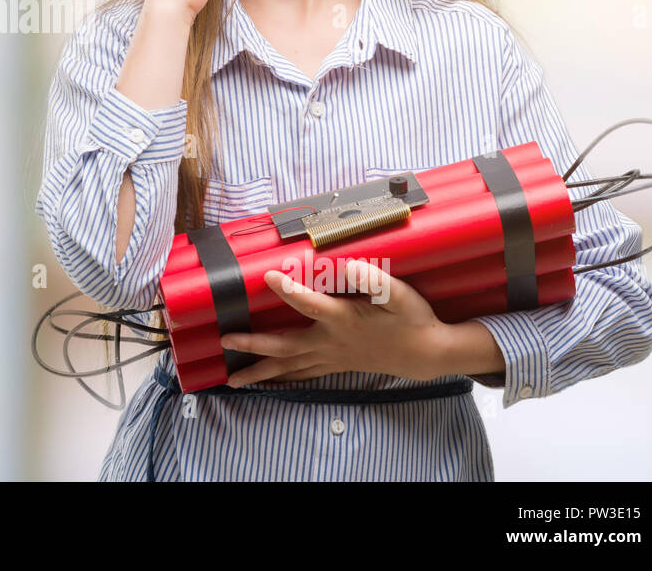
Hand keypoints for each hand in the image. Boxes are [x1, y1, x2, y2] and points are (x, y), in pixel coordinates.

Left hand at [219, 260, 450, 385]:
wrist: (426, 355)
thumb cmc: (413, 320)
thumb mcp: (401, 296)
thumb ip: (377, 283)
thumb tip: (352, 267)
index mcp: (344, 320)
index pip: (311, 304)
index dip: (290, 290)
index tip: (268, 276)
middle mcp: (331, 341)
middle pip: (285, 346)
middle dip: (253, 344)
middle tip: (225, 341)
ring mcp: (331, 356)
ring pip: (290, 367)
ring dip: (260, 372)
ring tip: (232, 380)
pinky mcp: (335, 364)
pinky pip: (302, 374)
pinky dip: (281, 379)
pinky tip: (265, 383)